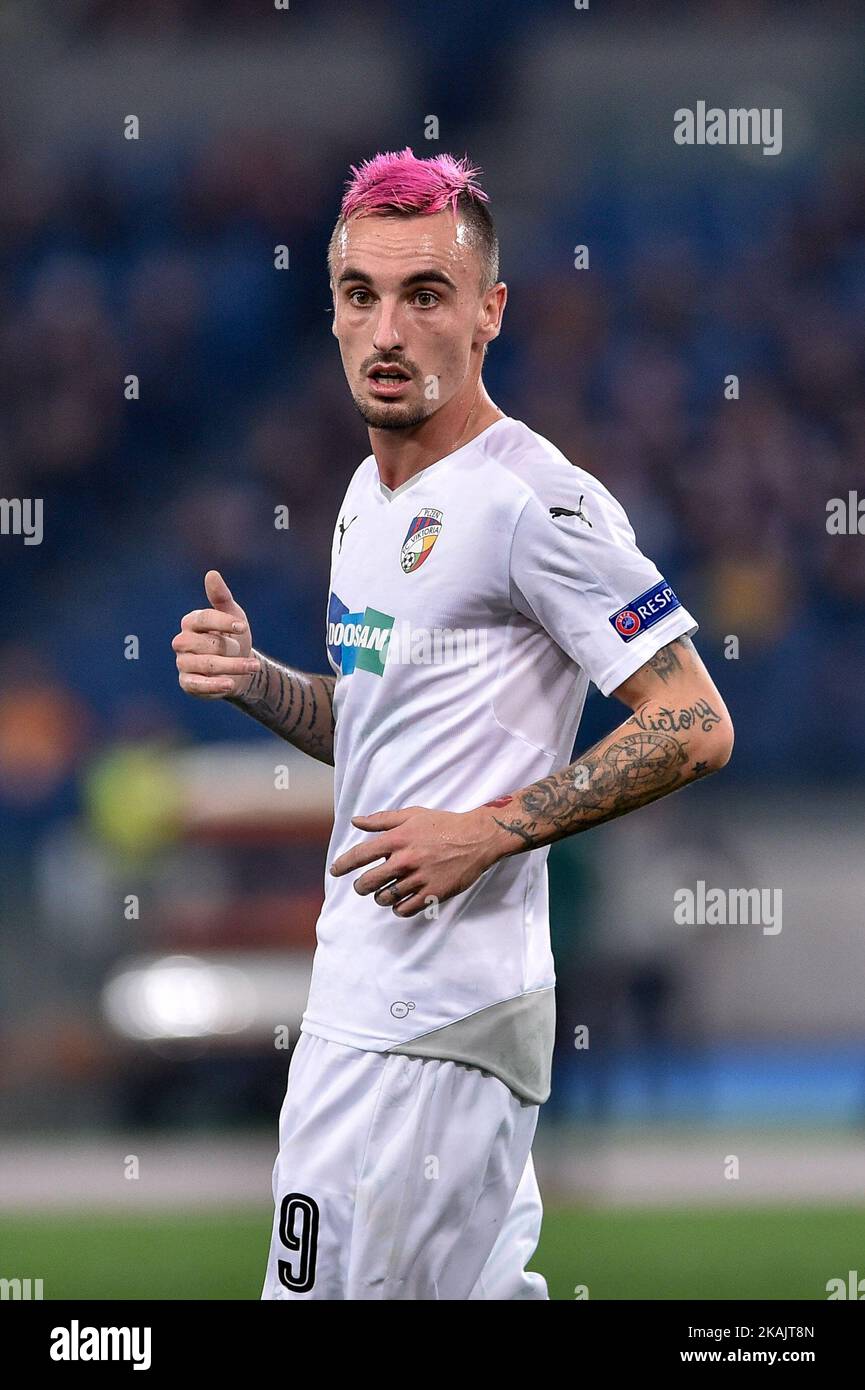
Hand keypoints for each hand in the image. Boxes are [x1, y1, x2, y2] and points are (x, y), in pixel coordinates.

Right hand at [173, 570, 260, 699]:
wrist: (239, 667)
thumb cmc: (234, 637)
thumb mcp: (233, 615)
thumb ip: (221, 597)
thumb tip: (211, 574)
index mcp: (191, 621)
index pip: (204, 619)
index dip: (223, 622)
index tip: (243, 626)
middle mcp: (182, 642)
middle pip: (207, 644)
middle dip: (231, 648)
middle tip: (244, 650)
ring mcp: (183, 663)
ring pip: (206, 665)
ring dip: (233, 667)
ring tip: (253, 667)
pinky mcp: (187, 683)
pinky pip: (198, 685)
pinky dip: (215, 685)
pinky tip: (231, 684)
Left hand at [329, 805, 502, 917]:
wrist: (477, 838)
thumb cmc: (443, 824)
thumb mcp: (412, 815)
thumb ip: (381, 820)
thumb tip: (355, 821)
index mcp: (398, 839)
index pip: (360, 855)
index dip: (343, 865)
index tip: (335, 871)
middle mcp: (405, 860)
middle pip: (369, 882)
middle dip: (361, 887)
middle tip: (363, 886)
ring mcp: (419, 878)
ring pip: (385, 898)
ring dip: (381, 897)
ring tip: (386, 892)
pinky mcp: (433, 894)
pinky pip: (404, 909)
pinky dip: (398, 908)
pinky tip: (401, 901)